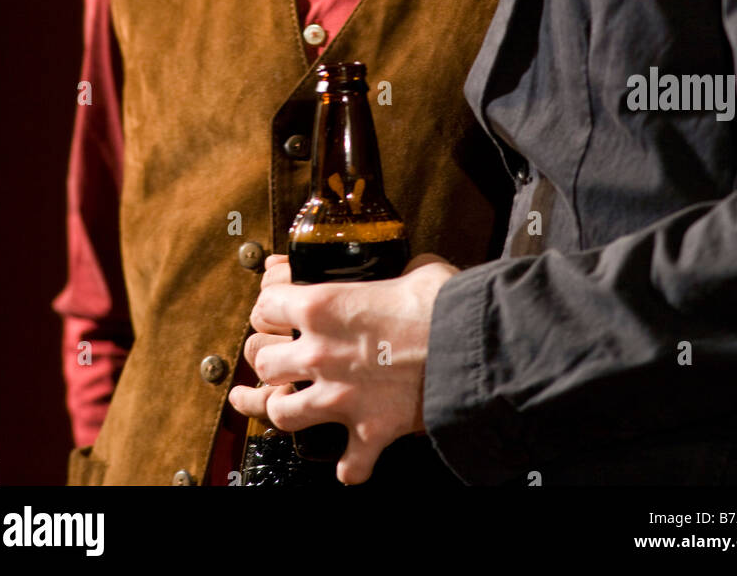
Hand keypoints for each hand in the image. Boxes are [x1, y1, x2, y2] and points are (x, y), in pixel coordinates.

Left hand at [230, 253, 458, 484]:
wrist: (474, 347)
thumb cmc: (442, 304)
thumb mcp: (413, 268)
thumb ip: (395, 270)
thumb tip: (407, 269)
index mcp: (323, 306)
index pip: (267, 304)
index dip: (268, 305)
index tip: (273, 308)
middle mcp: (320, 353)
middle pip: (262, 360)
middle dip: (264, 357)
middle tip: (271, 354)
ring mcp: (340, 396)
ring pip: (282, 412)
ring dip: (279, 407)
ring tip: (276, 402)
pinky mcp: (370, 429)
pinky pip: (350, 463)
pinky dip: (351, 466)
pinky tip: (347, 465)